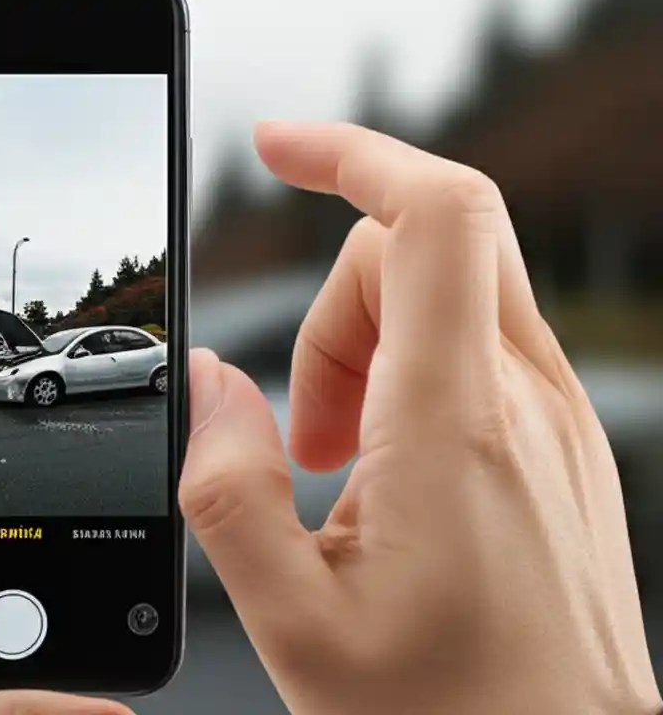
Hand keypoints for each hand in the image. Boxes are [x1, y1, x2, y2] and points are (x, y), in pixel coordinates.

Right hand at [181, 123, 661, 713]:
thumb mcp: (294, 622)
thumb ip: (227, 486)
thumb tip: (210, 385)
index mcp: (457, 426)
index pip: (431, 215)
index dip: (349, 153)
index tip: (276, 148)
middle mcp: (526, 402)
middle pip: (420, 249)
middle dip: (330, 307)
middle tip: (302, 431)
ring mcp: (555, 420)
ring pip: (445, 296)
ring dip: (363, 349)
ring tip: (338, 470)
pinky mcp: (559, 445)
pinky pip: (474, 351)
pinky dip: (407, 378)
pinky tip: (384, 478)